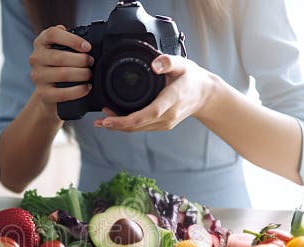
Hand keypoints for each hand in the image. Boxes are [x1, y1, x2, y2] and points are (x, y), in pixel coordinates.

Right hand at [29, 26, 94, 116]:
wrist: (48, 89)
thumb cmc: (58, 65)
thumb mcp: (60, 48)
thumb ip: (68, 39)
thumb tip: (86, 41)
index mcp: (41, 42)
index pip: (53, 34)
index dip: (72, 40)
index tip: (87, 47)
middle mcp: (36, 58)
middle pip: (59, 57)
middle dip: (80, 60)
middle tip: (91, 62)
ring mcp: (38, 76)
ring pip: (62, 74)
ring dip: (80, 74)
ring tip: (89, 74)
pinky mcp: (43, 93)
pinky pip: (62, 93)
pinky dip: (77, 91)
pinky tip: (86, 88)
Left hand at [93, 55, 217, 131]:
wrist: (205, 94)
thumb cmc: (192, 78)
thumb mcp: (183, 64)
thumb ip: (169, 62)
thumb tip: (155, 64)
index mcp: (172, 100)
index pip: (149, 113)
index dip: (127, 119)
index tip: (110, 119)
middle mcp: (168, 115)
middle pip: (138, 125)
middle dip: (117, 124)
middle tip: (99, 121)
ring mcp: (165, 123)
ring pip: (138, 128)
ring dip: (119, 126)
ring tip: (102, 120)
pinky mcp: (162, 125)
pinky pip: (142, 127)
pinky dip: (127, 125)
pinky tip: (116, 121)